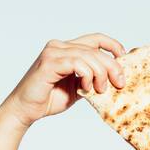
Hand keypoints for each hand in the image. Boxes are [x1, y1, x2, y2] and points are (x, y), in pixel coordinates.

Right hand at [0, 33, 127, 128]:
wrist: (26, 110)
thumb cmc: (48, 99)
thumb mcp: (77, 88)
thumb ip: (91, 79)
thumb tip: (115, 79)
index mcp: (66, 49)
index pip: (94, 38)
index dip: (112, 45)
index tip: (123, 57)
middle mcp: (59, 46)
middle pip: (95, 49)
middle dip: (112, 66)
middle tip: (119, 83)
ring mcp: (53, 52)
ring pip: (88, 56)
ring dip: (100, 74)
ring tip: (100, 89)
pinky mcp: (49, 62)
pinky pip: (77, 63)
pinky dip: (86, 75)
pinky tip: (85, 87)